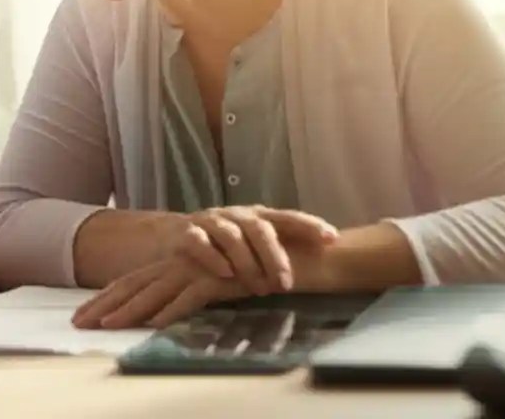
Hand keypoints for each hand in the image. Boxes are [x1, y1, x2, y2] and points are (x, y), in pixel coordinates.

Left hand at [72, 256, 247, 329]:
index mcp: (178, 265)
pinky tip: (156, 323)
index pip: (135, 283)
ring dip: (131, 309)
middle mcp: (183, 263)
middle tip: (77, 323)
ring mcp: (201, 268)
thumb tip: (161, 315)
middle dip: (105, 305)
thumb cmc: (259, 267)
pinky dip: (174, 309)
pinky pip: (194, 294)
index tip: (82, 316)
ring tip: (107, 326)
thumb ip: (192, 291)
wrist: (296, 249)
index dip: (107, 298)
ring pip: (158, 290)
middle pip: (136, 285)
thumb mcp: (217, 282)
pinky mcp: (225, 277)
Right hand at [173, 206, 336, 294]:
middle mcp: (236, 216)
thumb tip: (322, 269)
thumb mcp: (252, 245)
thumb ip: (278, 252)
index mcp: (258, 217)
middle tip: (286, 284)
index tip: (331, 238)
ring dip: (247, 262)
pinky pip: (200, 241)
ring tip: (259, 288)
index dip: (309, 225)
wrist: (173, 235)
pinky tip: (225, 273)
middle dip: (275, 256)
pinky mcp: (186, 232)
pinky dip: (213, 257)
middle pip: (259, 228)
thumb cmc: (222, 245)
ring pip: (232, 236)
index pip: (287, 217)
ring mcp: (210, 222)